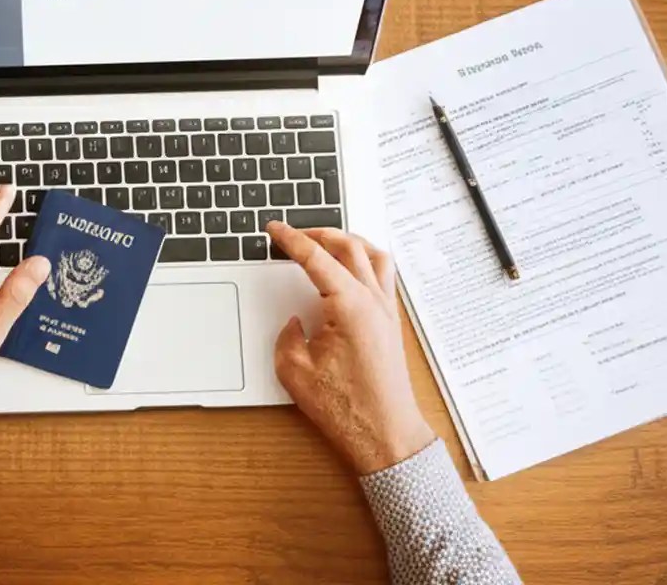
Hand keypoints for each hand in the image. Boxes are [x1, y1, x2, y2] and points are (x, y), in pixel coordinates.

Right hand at [267, 222, 434, 474]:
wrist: (386, 436)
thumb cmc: (347, 410)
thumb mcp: (295, 372)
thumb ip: (287, 337)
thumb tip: (295, 323)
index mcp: (351, 307)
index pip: (317, 259)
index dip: (292, 240)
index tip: (275, 229)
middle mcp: (374, 303)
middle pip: (349, 247)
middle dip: (319, 233)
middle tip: (294, 233)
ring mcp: (387, 312)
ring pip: (373, 255)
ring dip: (348, 241)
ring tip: (324, 241)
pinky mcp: (391, 324)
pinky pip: (382, 276)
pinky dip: (363, 261)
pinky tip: (348, 271)